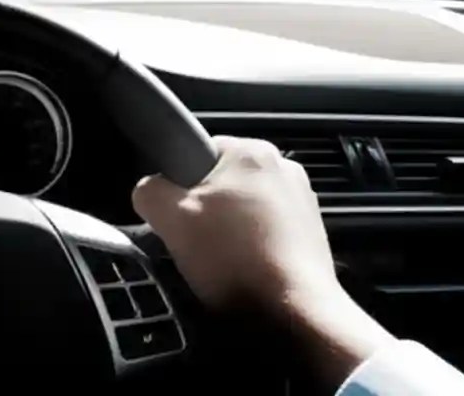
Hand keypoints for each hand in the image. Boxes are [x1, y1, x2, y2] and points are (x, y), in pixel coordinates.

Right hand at [132, 136, 393, 387]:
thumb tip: (150, 190)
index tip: (177, 216)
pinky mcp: (314, 230)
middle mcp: (284, 165)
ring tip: (222, 260)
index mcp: (251, 150)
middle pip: (221, 181)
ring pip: (244, 206)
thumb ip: (149, 191)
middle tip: (194, 240)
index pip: (195, 151)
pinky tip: (246, 268)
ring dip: (230, 227)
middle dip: (205, 208)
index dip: (177, 185)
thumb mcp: (171, 219)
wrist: (294, 313)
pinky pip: (267, 229)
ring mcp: (304, 198)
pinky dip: (253, 244)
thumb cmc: (233, 258)